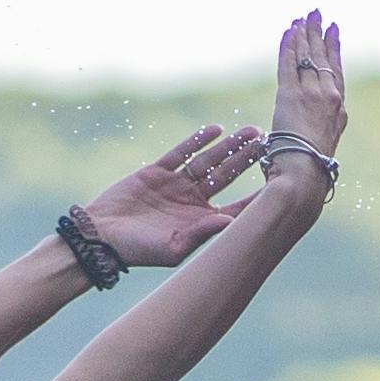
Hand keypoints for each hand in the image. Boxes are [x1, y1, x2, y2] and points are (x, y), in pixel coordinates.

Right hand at [73, 125, 264, 267]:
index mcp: (201, 222)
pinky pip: (181, 152)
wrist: (99, 237)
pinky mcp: (156, 172)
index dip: (258, 195)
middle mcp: (192, 202)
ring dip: (229, 146)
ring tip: (251, 132)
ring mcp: (176, 185)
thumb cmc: (137, 251)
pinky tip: (215, 129)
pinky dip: (197, 140)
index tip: (280, 180)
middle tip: (270, 142)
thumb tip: (231, 220)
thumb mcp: (173, 248)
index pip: (237, 206)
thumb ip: (202, 232)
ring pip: (208, 161)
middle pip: (228, 176)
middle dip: (248, 159)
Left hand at [269, 9, 345, 160]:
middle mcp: (329, 97)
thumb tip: (304, 133)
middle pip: (323, 57)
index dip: (334, 48)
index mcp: (339, 111)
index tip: (334, 30)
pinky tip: (288, 31)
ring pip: (307, 56)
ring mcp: (311, 94)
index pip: (336, 71)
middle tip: (316, 13)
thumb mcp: (322, 148)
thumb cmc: (310, 172)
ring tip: (302, 16)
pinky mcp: (290, 95)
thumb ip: (316, 133)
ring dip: (303, 34)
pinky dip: (288, 46)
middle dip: (319, 33)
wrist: (305, 176)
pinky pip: (289, 64)